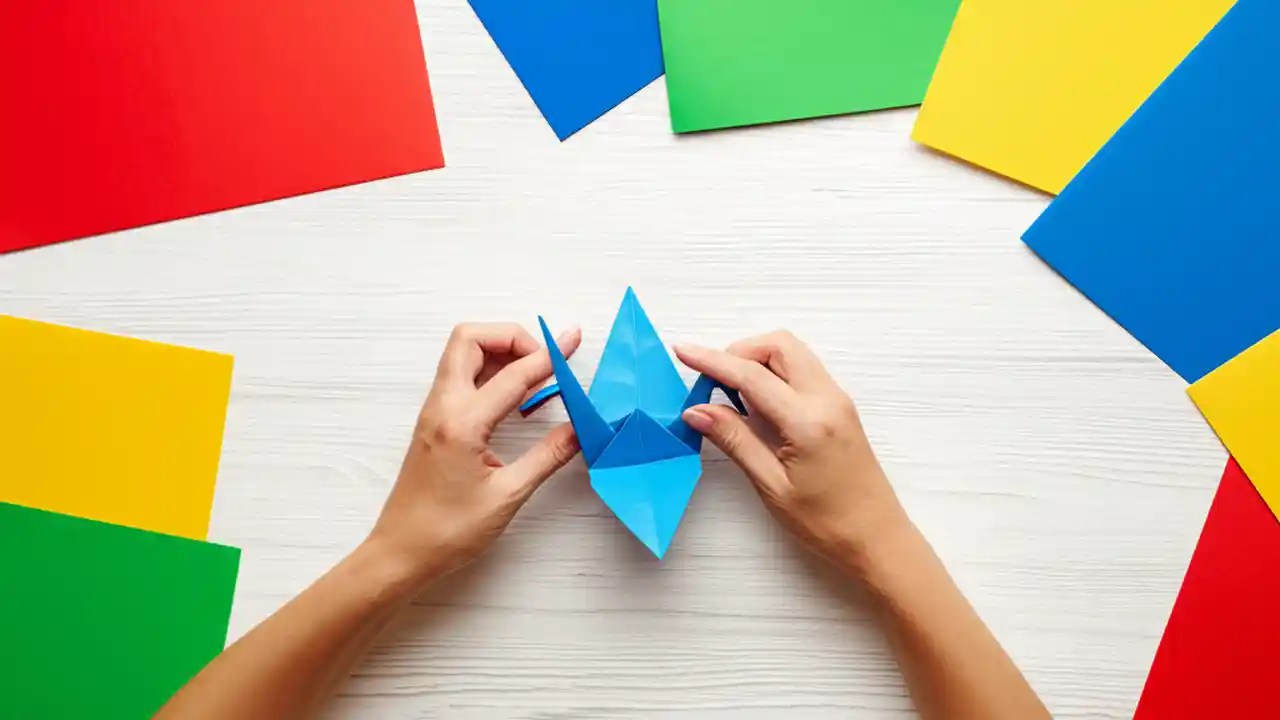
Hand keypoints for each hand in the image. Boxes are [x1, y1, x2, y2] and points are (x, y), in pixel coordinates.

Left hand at [370, 323, 582, 583]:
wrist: (401, 553)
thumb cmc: (448, 532)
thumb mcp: (508, 495)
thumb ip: (548, 456)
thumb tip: (580, 429)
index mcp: (461, 423)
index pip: (513, 374)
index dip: (549, 356)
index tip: (573, 343)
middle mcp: (442, 407)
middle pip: (471, 338)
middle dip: (512, 337)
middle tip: (546, 361)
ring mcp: (434, 412)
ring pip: (463, 353)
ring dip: (500, 352)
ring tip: (536, 380)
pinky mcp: (434, 422)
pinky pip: (461, 377)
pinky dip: (490, 372)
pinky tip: (515, 400)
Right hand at [675, 332, 909, 577]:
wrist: (876, 538)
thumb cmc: (827, 522)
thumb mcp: (772, 485)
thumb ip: (735, 439)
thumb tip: (698, 411)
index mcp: (808, 421)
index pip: (752, 375)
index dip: (712, 360)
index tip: (683, 351)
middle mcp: (828, 399)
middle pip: (777, 345)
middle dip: (738, 352)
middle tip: (710, 381)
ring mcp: (837, 400)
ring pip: (791, 353)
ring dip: (757, 360)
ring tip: (730, 394)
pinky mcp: (839, 407)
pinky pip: (802, 371)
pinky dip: (774, 373)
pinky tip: (756, 404)